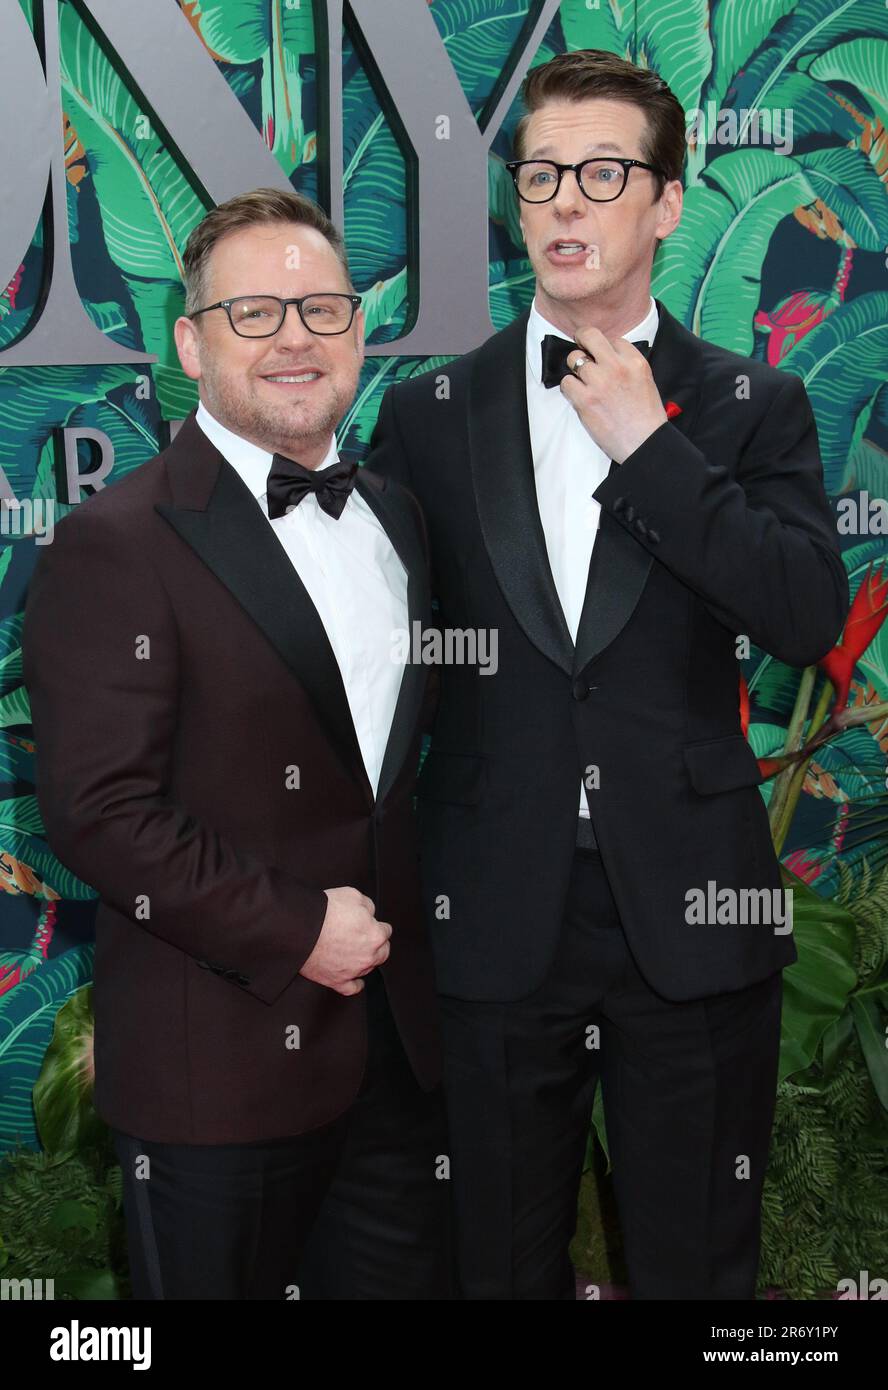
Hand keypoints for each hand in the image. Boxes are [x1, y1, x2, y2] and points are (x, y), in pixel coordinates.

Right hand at [299, 887, 391, 995]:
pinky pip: (352, 988)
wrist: (300, 929)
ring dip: (365, 960)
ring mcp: (353, 970)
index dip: (377, 925)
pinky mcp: (337, 981)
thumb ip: (368, 905)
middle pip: (382, 952)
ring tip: (354, 951)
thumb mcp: (352, 895)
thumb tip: (369, 913)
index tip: (371, 924)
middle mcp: (368, 956)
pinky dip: (355, 984)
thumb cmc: (324, 912)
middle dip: (377, 944)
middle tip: (365, 936)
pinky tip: (356, 979)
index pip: (386, 931)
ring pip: (369, 968)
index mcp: (375, 935)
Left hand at [559, 328, 666, 462]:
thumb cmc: (647, 417)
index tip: (605, 358)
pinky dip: (569, 388)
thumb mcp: (646, 381)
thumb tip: (608, 358)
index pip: (614, 340)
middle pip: (590, 336)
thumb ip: (628, 366)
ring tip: (584, 382)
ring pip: (574, 359)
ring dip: (576, 369)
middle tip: (581, 348)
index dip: (607, 348)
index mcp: (635, 361)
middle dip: (582, 339)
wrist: (644, 443)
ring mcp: (599, 382)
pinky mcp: (585, 399)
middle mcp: (616, 367)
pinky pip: (566, 382)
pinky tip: (579, 396)